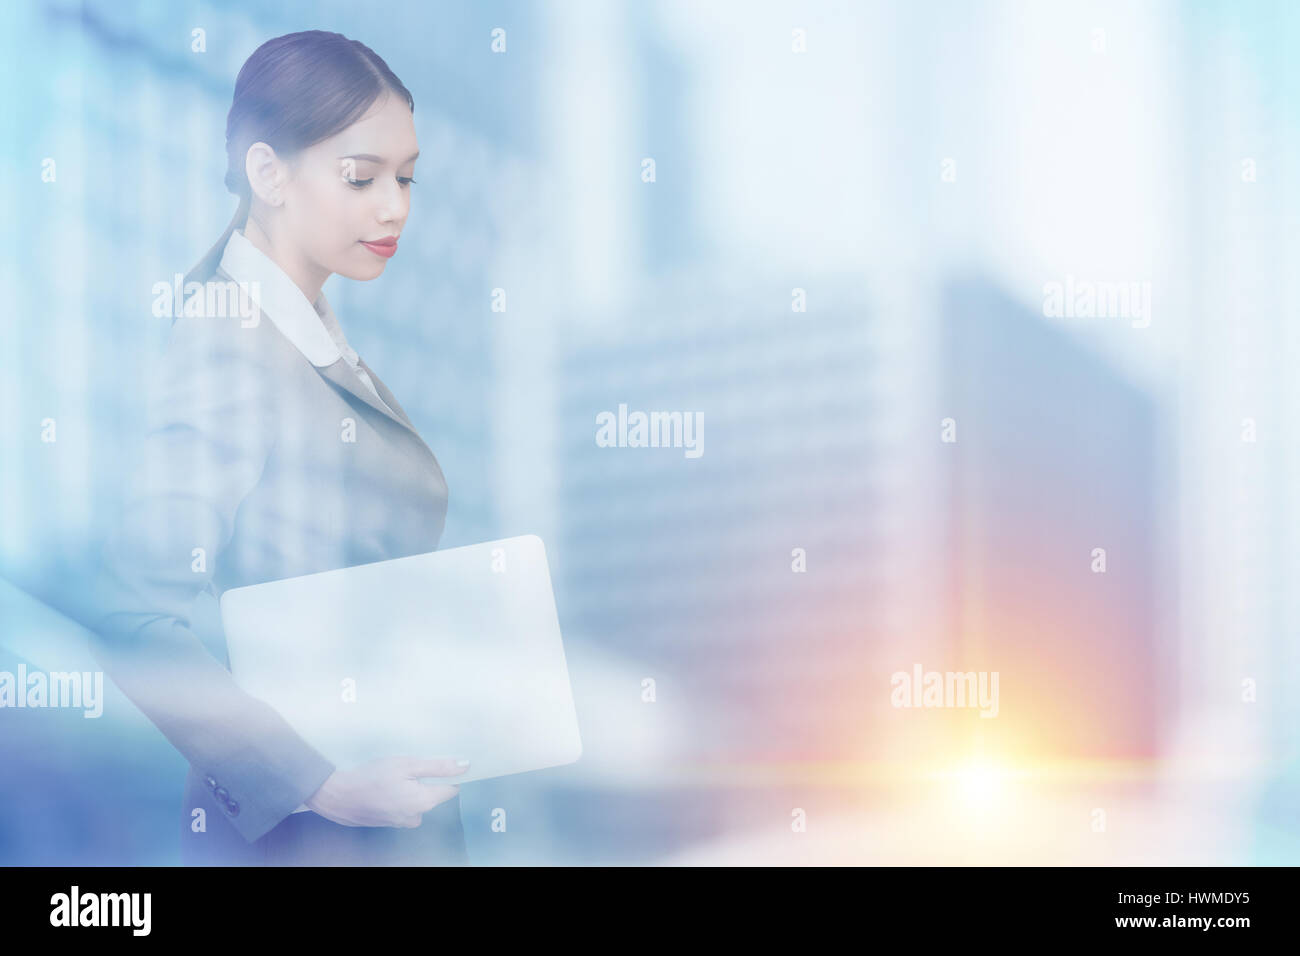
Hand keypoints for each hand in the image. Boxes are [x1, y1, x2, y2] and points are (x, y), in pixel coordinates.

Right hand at [304, 755, 468, 827]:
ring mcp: (401, 822)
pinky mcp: (389, 822)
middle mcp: (416, 816)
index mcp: (424, 802)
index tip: (437, 762)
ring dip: (411, 788)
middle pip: (433, 794)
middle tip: (409, 766)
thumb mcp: (407, 765)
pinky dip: (399, 796)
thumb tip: (465, 766)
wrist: (337, 795)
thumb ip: (438, 767)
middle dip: (426, 780)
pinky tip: (385, 786)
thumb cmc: (371, 777)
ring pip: (417, 801)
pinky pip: (403, 806)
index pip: (450, 788)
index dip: (447, 773)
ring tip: (394, 775)